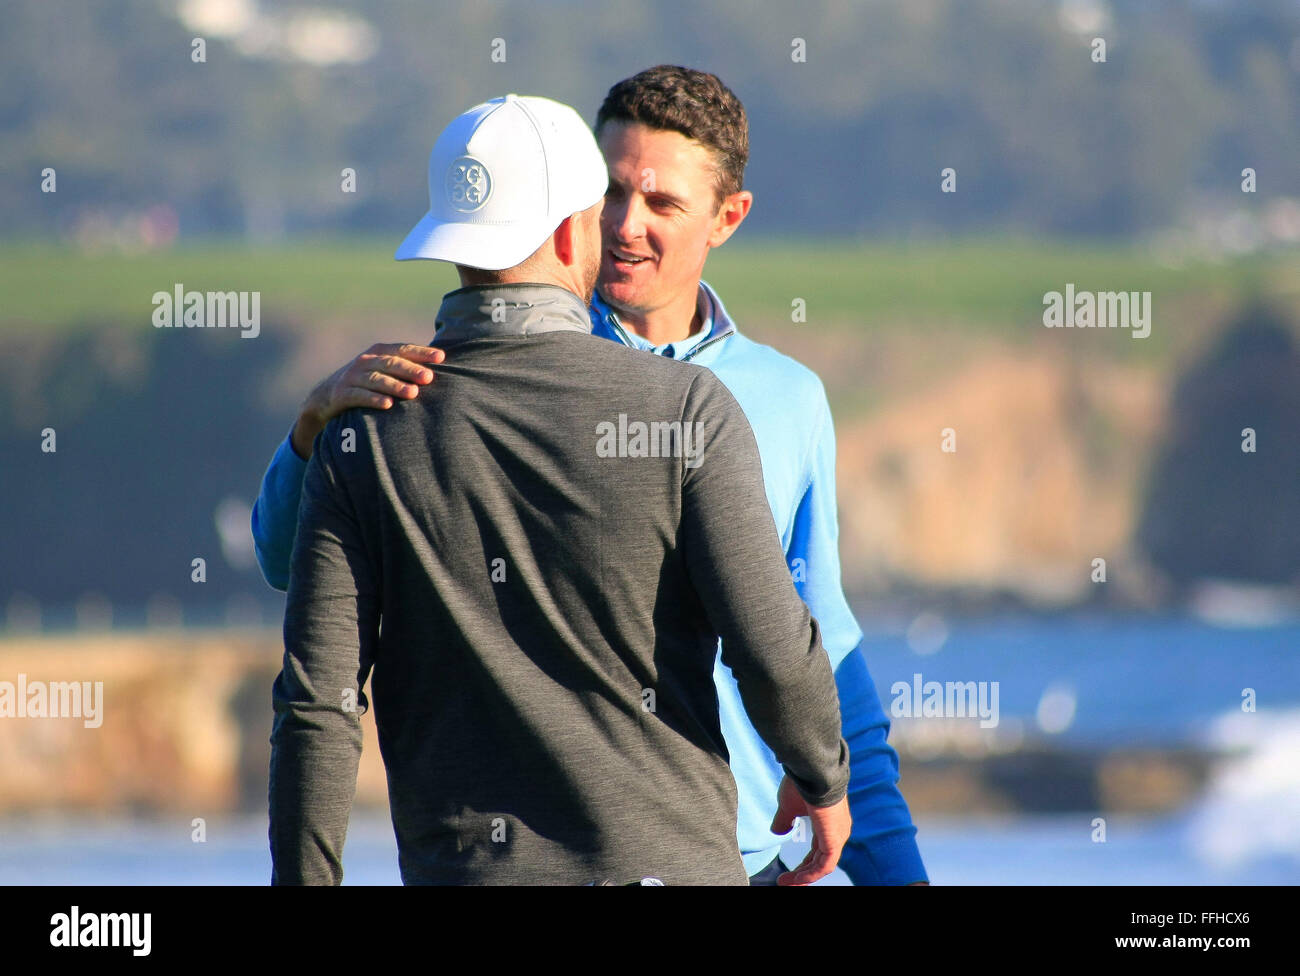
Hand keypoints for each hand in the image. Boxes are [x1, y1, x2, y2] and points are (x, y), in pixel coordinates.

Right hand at [291, 343, 444, 458]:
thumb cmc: (365, 383)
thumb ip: (404, 367)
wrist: (325, 397)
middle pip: (392, 363)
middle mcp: (366, 361)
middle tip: (429, 378)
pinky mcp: (342, 394)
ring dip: (396, 386)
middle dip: (411, 370)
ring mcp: (353, 377)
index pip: (403, 349)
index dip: (421, 352)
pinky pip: (360, 396)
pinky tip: (388, 405)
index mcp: (379, 352)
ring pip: (377, 379)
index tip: (441, 357)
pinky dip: (374, 400)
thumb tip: (438, 369)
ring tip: (413, 393)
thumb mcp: (382, 370)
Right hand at [769, 774, 851, 885]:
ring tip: (787, 884)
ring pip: (822, 865)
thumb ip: (784, 820)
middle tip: (786, 882)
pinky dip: (810, 874)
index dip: (803, 863)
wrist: (813, 771)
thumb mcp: (789, 806)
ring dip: (804, 877)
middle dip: (802, 874)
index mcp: (828, 822)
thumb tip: (778, 831)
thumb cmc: (803, 784)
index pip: (817, 850)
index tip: (788, 873)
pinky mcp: (834, 840)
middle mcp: (836, 830)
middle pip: (820, 860)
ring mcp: (837, 836)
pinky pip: (824, 865)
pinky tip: (797, 879)